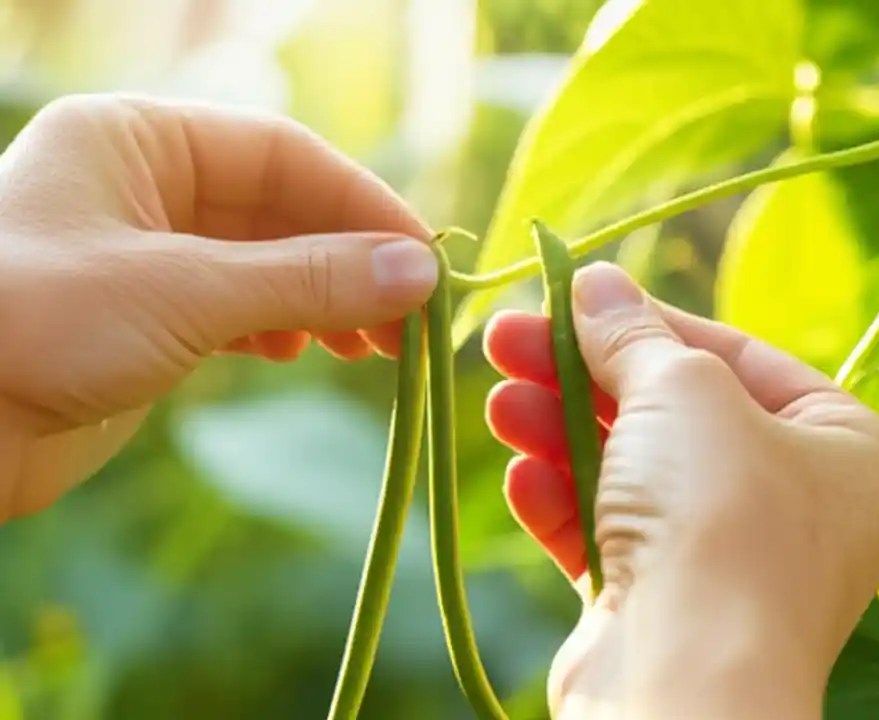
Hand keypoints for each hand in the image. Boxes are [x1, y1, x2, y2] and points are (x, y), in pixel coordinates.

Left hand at [0, 94, 438, 521]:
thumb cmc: (37, 324)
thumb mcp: (187, 292)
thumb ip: (308, 280)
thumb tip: (420, 273)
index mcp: (138, 139)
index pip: (283, 154)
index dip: (361, 203)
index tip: (423, 259)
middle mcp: (144, 186)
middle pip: (281, 210)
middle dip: (350, 261)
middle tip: (411, 317)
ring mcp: (145, 254)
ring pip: (266, 263)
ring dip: (326, 300)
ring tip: (373, 344)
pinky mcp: (144, 319)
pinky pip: (239, 308)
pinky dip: (282, 328)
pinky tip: (304, 352)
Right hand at [484, 263, 878, 718]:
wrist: (686, 683)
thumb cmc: (719, 515)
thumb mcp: (681, 390)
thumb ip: (635, 334)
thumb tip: (595, 283)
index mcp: (849, 450)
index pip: (741, 357)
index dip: (652, 321)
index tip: (575, 294)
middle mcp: (802, 508)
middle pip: (677, 414)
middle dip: (587, 375)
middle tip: (509, 337)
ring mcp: (733, 563)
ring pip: (636, 474)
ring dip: (561, 431)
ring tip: (499, 401)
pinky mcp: (667, 608)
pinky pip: (613, 537)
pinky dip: (565, 501)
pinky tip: (520, 474)